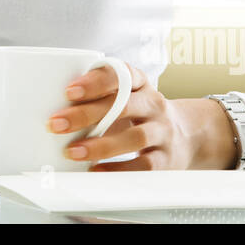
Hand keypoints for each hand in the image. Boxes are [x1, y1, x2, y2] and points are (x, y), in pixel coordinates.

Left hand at [46, 63, 200, 169]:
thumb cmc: (142, 114)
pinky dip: (118, 169)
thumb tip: (58, 111)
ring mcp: (162, 131)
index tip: (69, 90)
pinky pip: (143, 165)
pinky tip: (97, 170)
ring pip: (134, 137)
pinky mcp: (166, 158)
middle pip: (123, 105)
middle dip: (86, 114)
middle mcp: (153, 104)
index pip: (120, 74)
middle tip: (57, 123)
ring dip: (100, 145)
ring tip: (73, 151)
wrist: (187, 134)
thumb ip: (99, 98)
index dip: (95, 82)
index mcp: (140, 83)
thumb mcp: (126, 98)